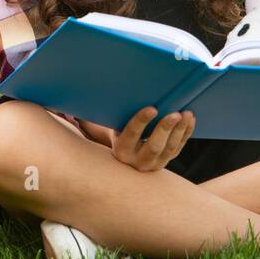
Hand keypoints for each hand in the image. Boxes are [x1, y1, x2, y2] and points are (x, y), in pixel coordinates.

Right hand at [71, 106, 194, 171]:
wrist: (121, 154)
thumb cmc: (113, 129)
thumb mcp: (104, 125)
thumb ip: (95, 115)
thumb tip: (69, 94)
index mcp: (119, 152)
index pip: (130, 137)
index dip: (140, 122)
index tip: (151, 107)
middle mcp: (135, 162)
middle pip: (153, 148)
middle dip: (165, 129)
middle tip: (174, 112)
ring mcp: (152, 165)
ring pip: (169, 150)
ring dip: (180, 132)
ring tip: (186, 114)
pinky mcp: (165, 162)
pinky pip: (178, 149)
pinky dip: (186, 134)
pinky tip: (190, 119)